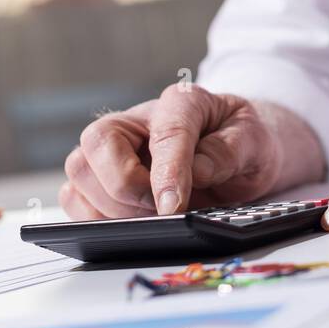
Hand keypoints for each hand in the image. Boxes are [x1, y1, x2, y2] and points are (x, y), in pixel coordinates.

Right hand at [59, 85, 289, 219]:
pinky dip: (94, 216)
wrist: (240, 151)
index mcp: (180, 103)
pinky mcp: (101, 177)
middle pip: (98, 143)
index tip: (173, 206)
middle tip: (162, 211)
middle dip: (126, 187)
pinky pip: (74, 197)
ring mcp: (114, 149)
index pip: (164, 131)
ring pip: (79, 171)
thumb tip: (196, 171)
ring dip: (110, 206)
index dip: (166, 171)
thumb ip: (228, 151)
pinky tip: (129, 224)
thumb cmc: (243, 142)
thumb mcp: (254, 141)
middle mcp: (138, 121)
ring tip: (151, 219)